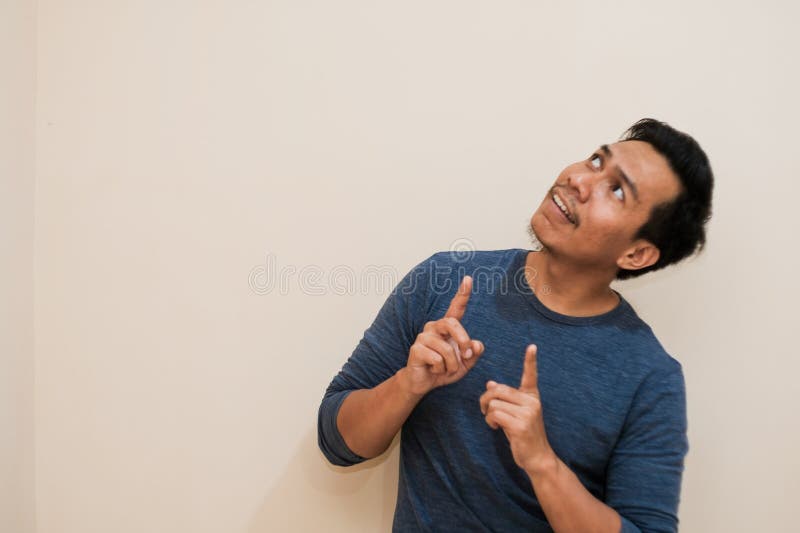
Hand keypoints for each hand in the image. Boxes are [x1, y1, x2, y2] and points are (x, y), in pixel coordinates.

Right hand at [403, 276, 484, 395]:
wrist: (423, 383)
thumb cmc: (444, 369)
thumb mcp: (464, 364)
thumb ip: (473, 354)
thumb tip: (477, 345)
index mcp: (447, 328)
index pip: (456, 308)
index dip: (462, 294)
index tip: (468, 279)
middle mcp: (434, 327)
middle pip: (452, 324)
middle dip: (463, 340)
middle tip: (466, 355)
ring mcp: (423, 337)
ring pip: (447, 349)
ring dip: (452, 365)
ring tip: (445, 369)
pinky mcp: (416, 349)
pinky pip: (437, 359)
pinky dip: (441, 370)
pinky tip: (433, 370)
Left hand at [479, 344, 554, 474]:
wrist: (537, 457)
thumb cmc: (523, 434)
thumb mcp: (514, 413)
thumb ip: (505, 399)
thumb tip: (490, 384)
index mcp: (532, 397)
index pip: (530, 376)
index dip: (530, 361)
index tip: (532, 346)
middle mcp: (532, 402)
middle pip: (499, 389)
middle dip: (486, 399)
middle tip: (484, 410)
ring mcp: (528, 413)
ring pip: (494, 402)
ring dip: (487, 413)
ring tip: (494, 422)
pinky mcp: (520, 425)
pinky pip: (494, 414)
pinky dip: (490, 420)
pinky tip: (496, 427)